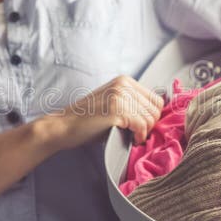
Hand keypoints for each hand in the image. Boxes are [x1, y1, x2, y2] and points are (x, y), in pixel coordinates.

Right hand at [43, 75, 163, 150]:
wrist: (64, 126)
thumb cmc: (88, 120)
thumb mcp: (113, 103)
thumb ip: (132, 103)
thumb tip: (157, 115)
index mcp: (124, 81)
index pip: (156, 99)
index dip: (152, 116)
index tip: (143, 127)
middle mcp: (123, 85)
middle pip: (156, 109)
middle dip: (150, 126)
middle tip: (137, 135)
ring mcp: (120, 96)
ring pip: (151, 118)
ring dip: (144, 132)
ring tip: (132, 137)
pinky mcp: (116, 110)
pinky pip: (142, 126)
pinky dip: (139, 136)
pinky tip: (131, 140)